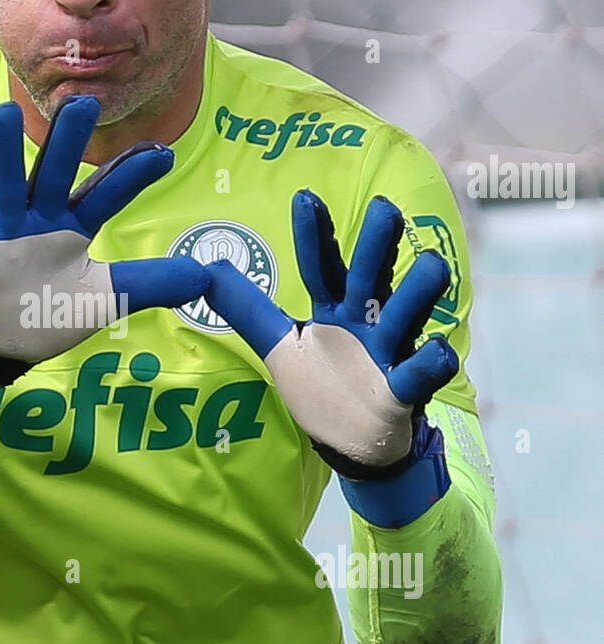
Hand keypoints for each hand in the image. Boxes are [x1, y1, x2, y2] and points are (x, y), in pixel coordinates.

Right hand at [0, 95, 206, 420]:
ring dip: (2, 150)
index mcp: (72, 223)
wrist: (0, 345)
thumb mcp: (105, 299)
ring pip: (3, 182)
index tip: (165, 154)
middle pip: (53, 170)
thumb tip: (206, 276)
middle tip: (84, 103)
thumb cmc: (49, 312)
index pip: (106, 193)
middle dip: (66, 138)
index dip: (132, 175)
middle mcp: (39, 216)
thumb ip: (149, 283)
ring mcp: (3, 229)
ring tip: (2, 113)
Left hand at [203, 190, 458, 473]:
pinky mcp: (405, 390)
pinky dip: (430, 363)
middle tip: (384, 208)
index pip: (322, 266)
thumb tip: (206, 270)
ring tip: (432, 265)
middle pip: (371, 278)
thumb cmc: (323, 387)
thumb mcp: (280, 346)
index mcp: (334, 309)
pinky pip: (420, 374)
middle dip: (377, 245)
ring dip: (418, 292)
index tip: (303, 197)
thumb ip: (247, 310)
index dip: (314, 236)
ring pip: (406, 316)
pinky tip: (438, 352)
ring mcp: (389, 352)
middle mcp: (365, 322)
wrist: (355, 445)